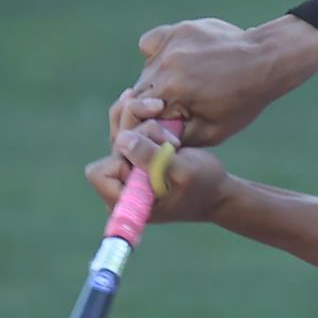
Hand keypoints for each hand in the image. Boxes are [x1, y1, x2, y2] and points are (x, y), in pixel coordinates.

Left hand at [85, 124, 234, 224]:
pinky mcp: (136, 155)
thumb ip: (153, 158)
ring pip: (121, 131)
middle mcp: (120, 186)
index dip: (122, 161)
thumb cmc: (205, 186)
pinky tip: (160, 116)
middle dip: (141, 138)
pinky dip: (146, 121)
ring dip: (148, 129)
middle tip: (172, 144)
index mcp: (125, 202)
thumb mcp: (184, 172)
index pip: (100, 173)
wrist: (218, 190)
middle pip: (110, 147)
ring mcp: (127, 169)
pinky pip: (128, 127)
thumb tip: (122, 140)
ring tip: (174, 141)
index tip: (150, 163)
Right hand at [111, 14, 317, 149]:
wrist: (266, 60)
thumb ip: (174, 137)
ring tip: (185, 86)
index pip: (133, 113)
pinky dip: (155, 55)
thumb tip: (146, 140)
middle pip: (138, 91)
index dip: (143, 124)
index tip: (159, 126)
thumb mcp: (212, 132)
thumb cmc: (243, 100)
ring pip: (145, 70)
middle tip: (173, 108)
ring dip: (156, 82)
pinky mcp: (177, 30)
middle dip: (149, 104)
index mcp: (171, 90)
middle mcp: (165, 63)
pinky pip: (151, 44)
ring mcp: (170, 43)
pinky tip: (175, 64)